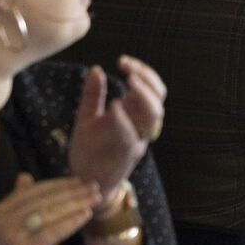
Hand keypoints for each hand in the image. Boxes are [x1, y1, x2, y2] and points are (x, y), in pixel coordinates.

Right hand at [0, 173, 102, 244]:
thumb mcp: (5, 228)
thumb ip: (16, 203)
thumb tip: (25, 176)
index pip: (31, 191)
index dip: (57, 184)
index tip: (78, 181)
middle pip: (42, 200)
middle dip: (71, 192)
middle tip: (94, 186)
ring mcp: (9, 236)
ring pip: (49, 213)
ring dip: (75, 203)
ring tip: (95, 198)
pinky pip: (52, 232)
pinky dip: (70, 222)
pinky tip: (86, 215)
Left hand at [67, 58, 165, 204]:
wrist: (85, 183)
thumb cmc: (88, 150)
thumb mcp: (87, 118)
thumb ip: (93, 95)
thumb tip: (96, 69)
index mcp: (134, 114)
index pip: (151, 87)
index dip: (143, 72)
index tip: (122, 61)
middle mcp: (140, 126)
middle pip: (159, 97)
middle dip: (146, 79)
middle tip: (128, 68)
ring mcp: (136, 140)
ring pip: (154, 116)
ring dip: (143, 96)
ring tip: (129, 81)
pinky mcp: (126, 154)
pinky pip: (131, 135)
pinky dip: (124, 119)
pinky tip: (114, 106)